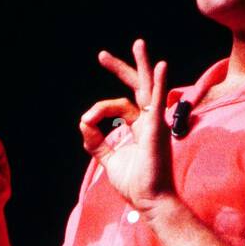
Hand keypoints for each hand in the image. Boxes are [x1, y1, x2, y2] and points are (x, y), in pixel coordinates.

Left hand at [78, 39, 176, 209]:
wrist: (150, 200)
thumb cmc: (136, 184)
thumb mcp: (109, 160)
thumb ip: (96, 142)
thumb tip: (83, 123)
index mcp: (139, 129)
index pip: (118, 107)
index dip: (99, 111)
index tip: (85, 122)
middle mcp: (148, 122)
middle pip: (136, 89)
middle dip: (120, 70)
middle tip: (102, 56)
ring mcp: (155, 124)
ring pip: (148, 89)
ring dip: (142, 66)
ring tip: (138, 45)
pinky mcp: (157, 129)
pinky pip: (159, 102)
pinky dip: (160, 84)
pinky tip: (161, 66)